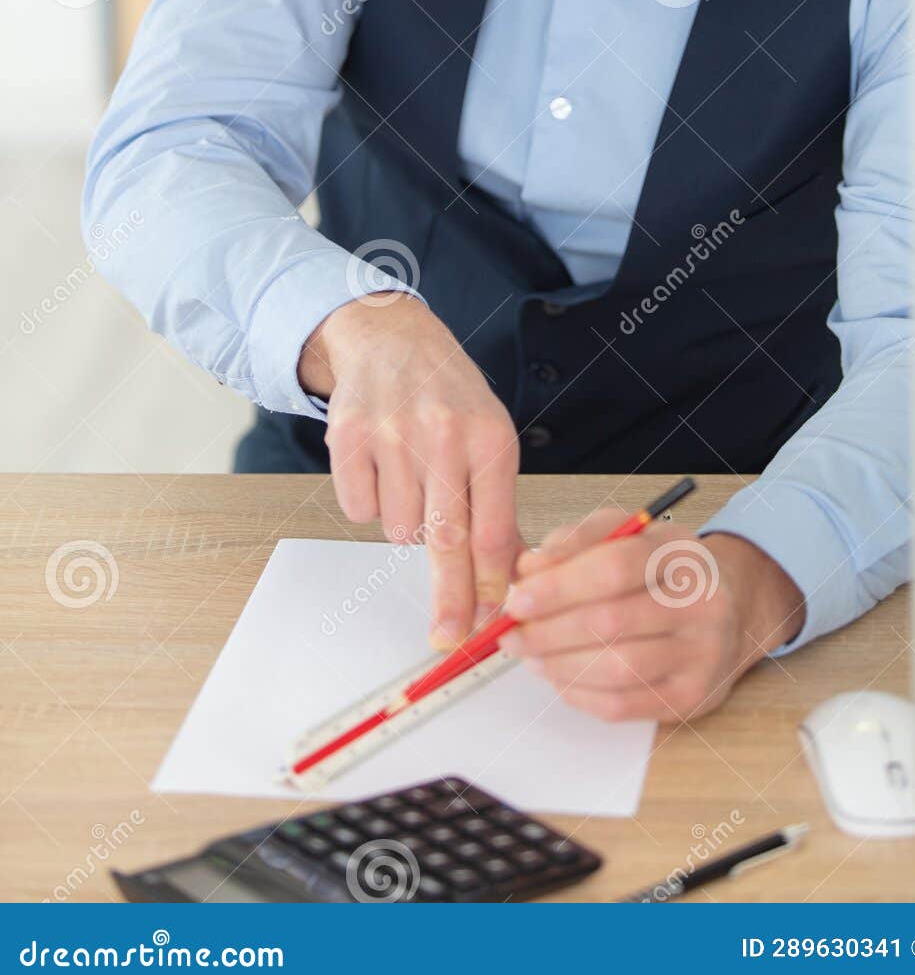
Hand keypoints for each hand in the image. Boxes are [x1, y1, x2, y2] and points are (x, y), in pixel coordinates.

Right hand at [300, 295, 522, 648]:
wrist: (390, 337)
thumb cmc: (449, 396)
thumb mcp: (490, 438)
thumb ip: (497, 508)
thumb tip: (506, 581)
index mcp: (491, 437)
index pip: (494, 528)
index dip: (490, 583)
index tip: (486, 622)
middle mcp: (444, 434)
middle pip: (446, 539)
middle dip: (450, 598)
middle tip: (448, 638)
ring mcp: (393, 433)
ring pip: (397, 529)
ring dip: (405, 523)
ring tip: (412, 477)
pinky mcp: (348, 436)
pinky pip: (359, 509)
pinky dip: (369, 503)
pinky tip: (381, 466)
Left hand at [497, 510, 804, 722]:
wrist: (731, 612)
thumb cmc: (664, 572)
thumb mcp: (628, 535)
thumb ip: (578, 541)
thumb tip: (528, 569)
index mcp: (680, 553)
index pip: (615, 566)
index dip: (558, 584)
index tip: (517, 597)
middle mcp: (701, 604)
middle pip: (610, 621)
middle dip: (547, 630)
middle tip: (511, 633)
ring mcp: (702, 655)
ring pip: (615, 668)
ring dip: (557, 664)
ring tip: (529, 654)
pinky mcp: (691, 698)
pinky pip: (622, 705)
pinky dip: (578, 693)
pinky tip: (557, 676)